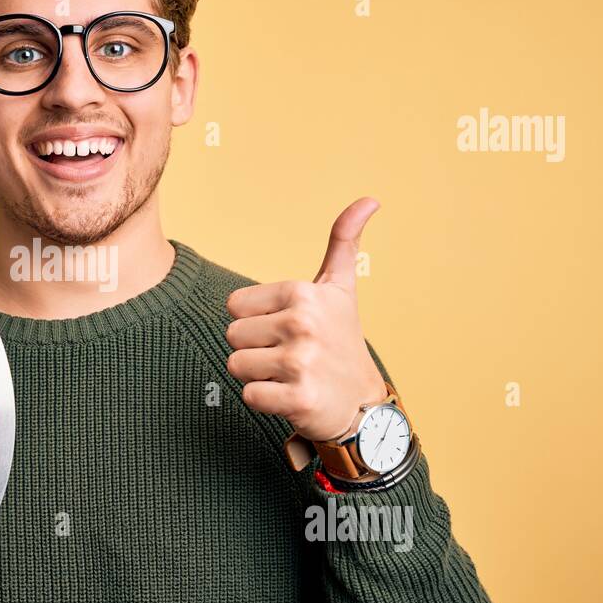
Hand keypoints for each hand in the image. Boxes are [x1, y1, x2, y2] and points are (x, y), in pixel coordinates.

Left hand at [225, 197, 388, 442]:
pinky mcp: (298, 398)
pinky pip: (249, 396)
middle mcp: (302, 323)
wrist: (363, 403)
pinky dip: (265, 401)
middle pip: (232, 335)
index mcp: (302, 293)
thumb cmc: (342, 341)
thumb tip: (370, 199)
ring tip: (289, 375)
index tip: (287, 329)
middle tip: (289, 355)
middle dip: (254, 349)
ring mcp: (300, 362)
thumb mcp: (341, 289)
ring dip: (258, 375)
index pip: (235, 306)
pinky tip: (291, 396)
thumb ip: (343, 242)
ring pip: (236, 365)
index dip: (255, 321)